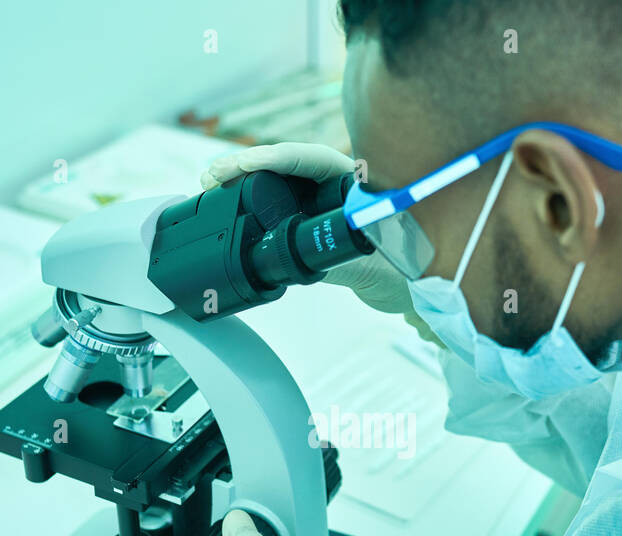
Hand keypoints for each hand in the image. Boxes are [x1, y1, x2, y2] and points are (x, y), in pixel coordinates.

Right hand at [200, 142, 416, 315]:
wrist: (412, 290)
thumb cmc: (408, 270)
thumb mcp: (373, 265)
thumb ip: (341, 260)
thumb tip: (305, 259)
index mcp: (357, 181)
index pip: (310, 158)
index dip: (276, 158)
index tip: (246, 164)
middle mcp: (337, 185)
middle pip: (285, 165)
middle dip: (245, 165)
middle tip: (213, 175)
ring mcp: (321, 204)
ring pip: (276, 184)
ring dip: (241, 182)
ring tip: (209, 185)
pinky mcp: (310, 224)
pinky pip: (275, 207)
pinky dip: (248, 204)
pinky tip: (223, 205)